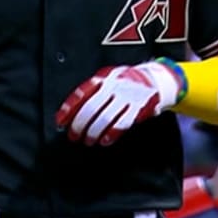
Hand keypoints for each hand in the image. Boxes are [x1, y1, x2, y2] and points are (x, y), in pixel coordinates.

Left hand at [55, 61, 181, 146]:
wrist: (156, 79)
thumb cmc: (125, 81)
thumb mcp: (108, 78)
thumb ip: (92, 92)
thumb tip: (71, 112)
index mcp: (104, 77)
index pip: (82, 93)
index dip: (69, 108)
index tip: (60, 121)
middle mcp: (115, 86)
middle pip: (92, 107)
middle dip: (80, 124)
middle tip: (73, 135)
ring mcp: (128, 97)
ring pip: (106, 118)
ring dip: (93, 132)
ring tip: (87, 140)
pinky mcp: (139, 108)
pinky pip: (122, 124)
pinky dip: (111, 134)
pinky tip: (104, 140)